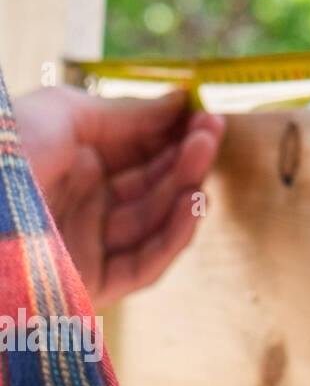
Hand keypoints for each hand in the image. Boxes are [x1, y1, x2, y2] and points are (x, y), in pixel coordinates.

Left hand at [13, 86, 224, 305]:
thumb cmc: (6, 151)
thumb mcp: (66, 112)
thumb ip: (129, 112)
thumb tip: (181, 100)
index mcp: (70, 163)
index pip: (137, 152)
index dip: (173, 133)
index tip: (205, 112)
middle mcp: (81, 203)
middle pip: (151, 185)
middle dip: (185, 156)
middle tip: (213, 129)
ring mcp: (86, 244)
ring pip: (154, 223)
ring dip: (185, 189)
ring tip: (203, 153)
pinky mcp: (90, 284)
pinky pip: (144, 265)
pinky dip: (174, 236)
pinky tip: (192, 202)